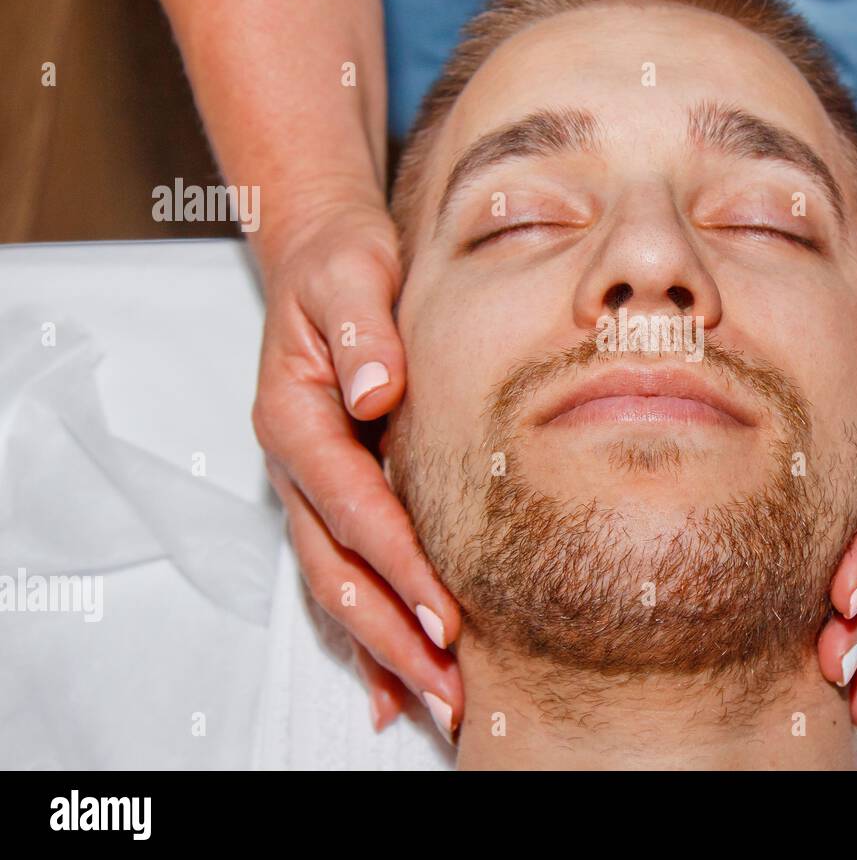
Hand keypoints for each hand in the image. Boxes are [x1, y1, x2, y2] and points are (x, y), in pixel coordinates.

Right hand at [251, 205, 462, 740]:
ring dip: (386, 651)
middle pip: (339, 569)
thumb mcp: (351, 275)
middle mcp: (297, 467)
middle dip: (394, 635)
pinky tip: (397, 689)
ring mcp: (311, 489)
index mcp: (296, 419)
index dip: (396, 563)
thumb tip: (375, 393)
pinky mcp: (333, 498)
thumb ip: (362, 331)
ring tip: (438, 706)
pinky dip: (370, 634)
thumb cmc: (342, 265)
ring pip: (340, 587)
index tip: (444, 615)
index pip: (350, 505)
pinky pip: (347, 576)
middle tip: (450, 691)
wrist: (323, 259)